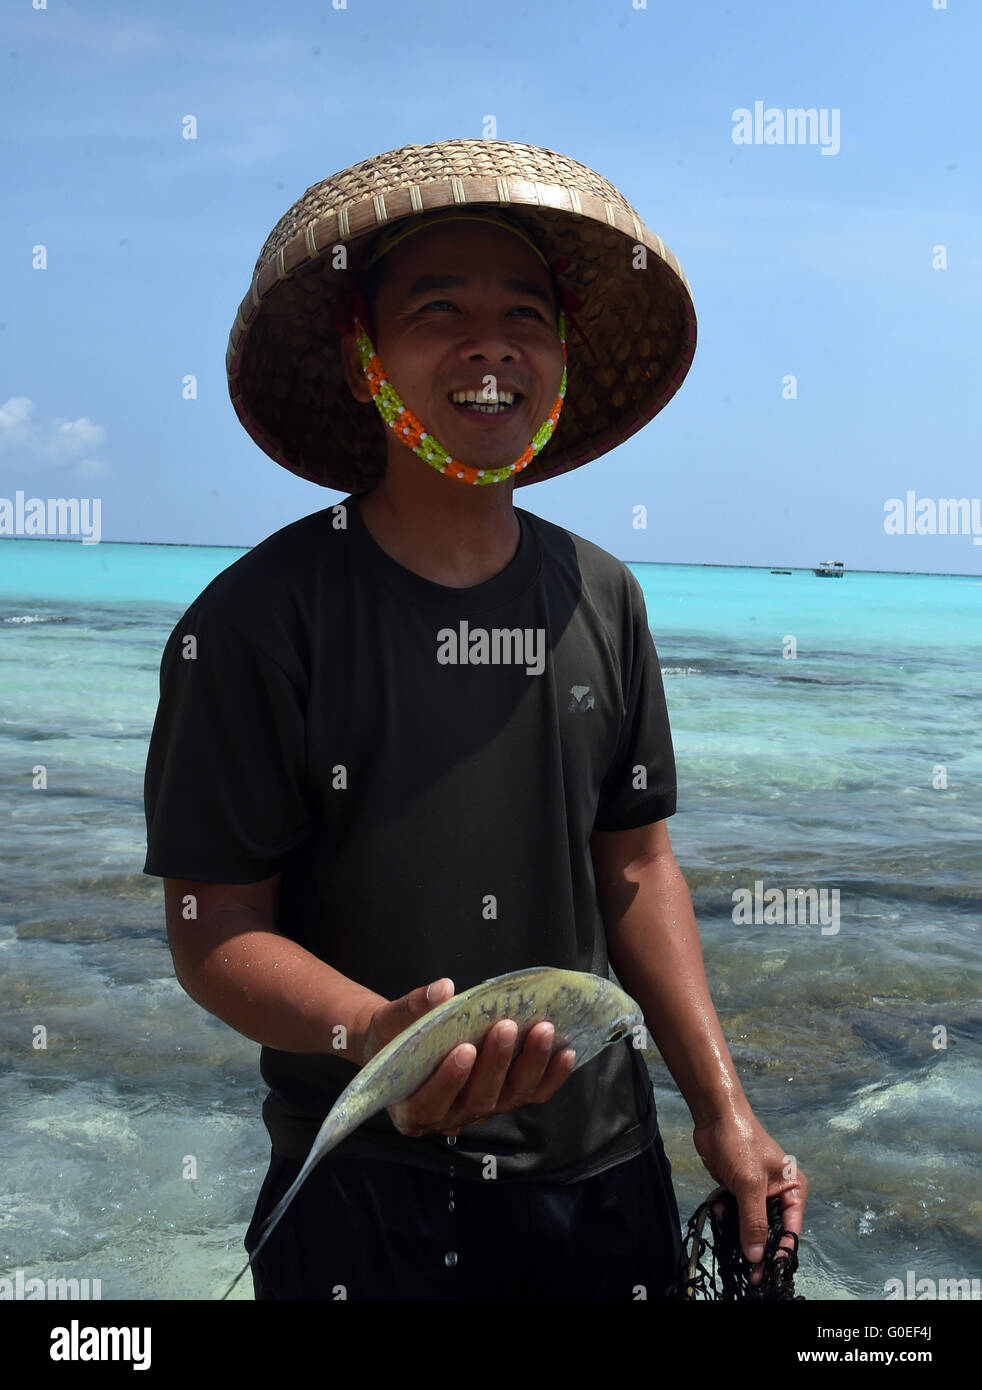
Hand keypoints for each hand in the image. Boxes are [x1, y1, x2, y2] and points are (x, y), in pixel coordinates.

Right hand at [362, 978, 576, 1138]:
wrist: (404, 1045)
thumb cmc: (394, 1037)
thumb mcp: (391, 1021)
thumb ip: (412, 1009)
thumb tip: (442, 989)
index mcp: (412, 1109)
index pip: (430, 1103)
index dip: (448, 1080)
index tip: (463, 1049)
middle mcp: (449, 1118)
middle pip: (478, 1100)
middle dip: (495, 1064)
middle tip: (505, 1027)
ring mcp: (481, 1110)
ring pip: (509, 1098)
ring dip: (529, 1064)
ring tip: (542, 1030)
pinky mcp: (505, 1098)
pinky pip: (532, 1094)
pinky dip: (551, 1076)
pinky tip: (565, 1051)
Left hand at [691, 1102, 807, 1287]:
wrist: (714, 1117)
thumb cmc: (740, 1142)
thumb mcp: (749, 1184)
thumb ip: (753, 1220)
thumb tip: (756, 1255)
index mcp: (793, 1189)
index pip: (791, 1229)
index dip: (780, 1252)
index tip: (768, 1272)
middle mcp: (779, 1193)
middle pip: (771, 1230)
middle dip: (759, 1248)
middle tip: (750, 1273)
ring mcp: (757, 1192)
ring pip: (751, 1224)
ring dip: (739, 1232)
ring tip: (729, 1240)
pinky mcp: (738, 1190)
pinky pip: (735, 1213)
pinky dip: (727, 1216)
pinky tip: (718, 1212)